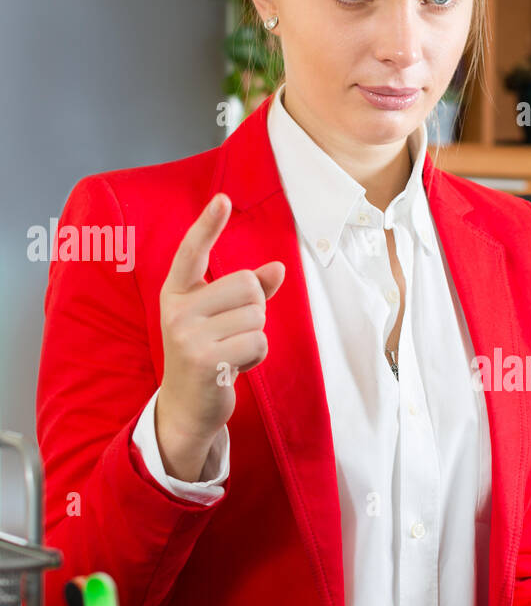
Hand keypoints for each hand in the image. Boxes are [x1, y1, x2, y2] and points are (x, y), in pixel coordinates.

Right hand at [156, 193, 284, 480]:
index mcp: (177, 293)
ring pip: (257, 315)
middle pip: (247, 285)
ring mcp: (187, 335)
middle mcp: (176, 310)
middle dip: (256, 308)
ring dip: (256, 335)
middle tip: (234, 332)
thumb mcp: (221, 319)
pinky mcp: (205, 360)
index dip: (208, 225)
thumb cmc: (209, 353)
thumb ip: (247, 292)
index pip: (191, 251)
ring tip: (233, 351)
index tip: (223, 199)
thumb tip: (278, 269)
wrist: (187, 406)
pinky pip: (257, 342)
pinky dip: (257, 355)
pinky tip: (237, 365)